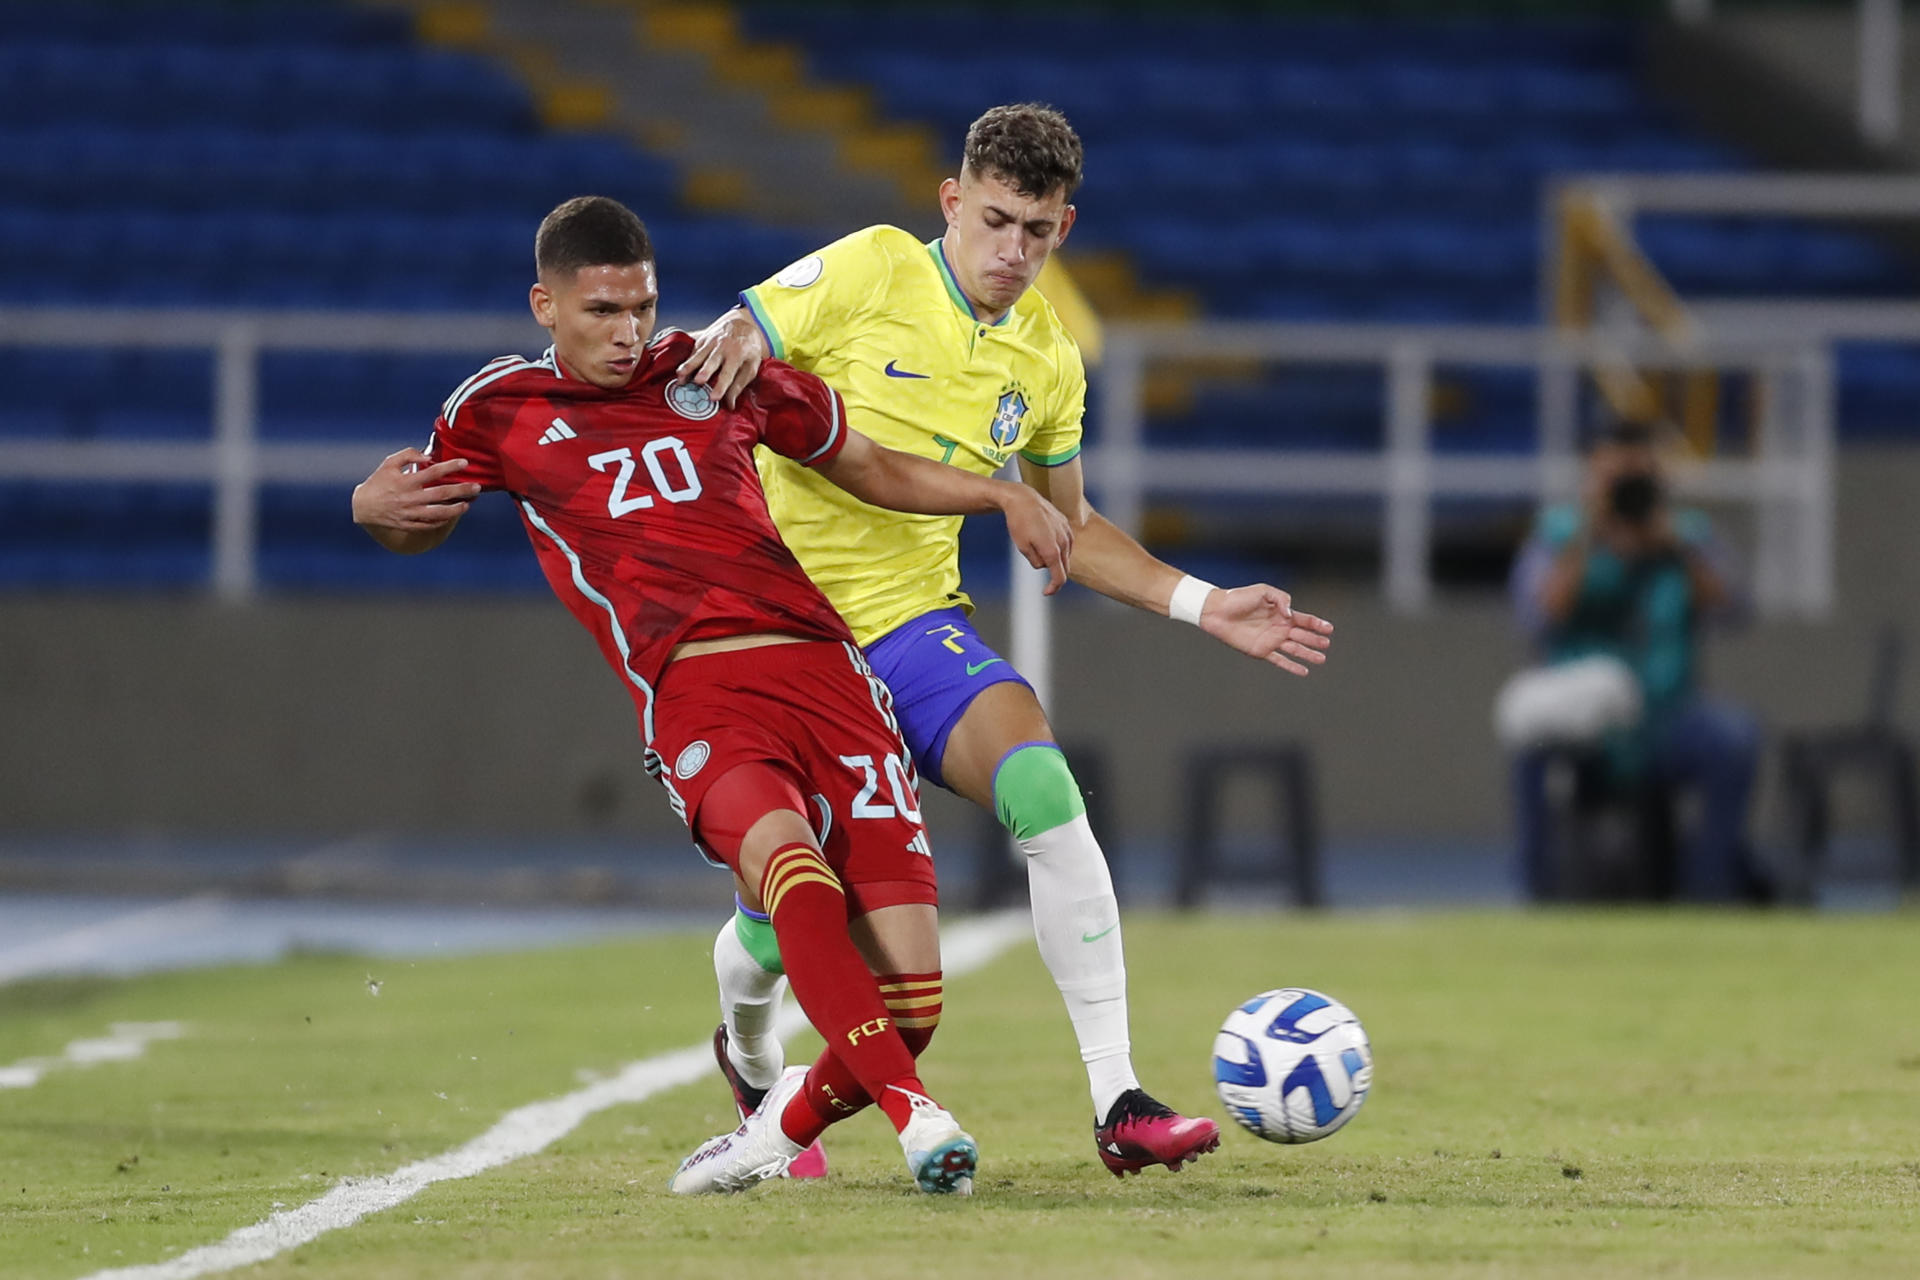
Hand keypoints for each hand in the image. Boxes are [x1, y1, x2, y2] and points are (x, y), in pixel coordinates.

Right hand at [352, 448, 478, 531]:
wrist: (363, 507)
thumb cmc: (378, 482)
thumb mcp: (388, 463)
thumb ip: (407, 455)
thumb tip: (428, 455)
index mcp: (406, 481)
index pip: (433, 472)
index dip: (451, 466)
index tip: (465, 463)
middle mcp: (410, 498)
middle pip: (441, 494)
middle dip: (462, 490)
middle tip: (477, 487)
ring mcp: (410, 513)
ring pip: (438, 513)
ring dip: (456, 509)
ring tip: (468, 504)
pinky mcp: (409, 524)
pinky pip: (430, 525)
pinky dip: (442, 521)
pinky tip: (452, 516)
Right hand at [676, 309, 767, 407]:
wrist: (742, 323)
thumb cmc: (748, 348)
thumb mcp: (752, 366)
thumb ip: (739, 385)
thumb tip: (730, 405)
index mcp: (737, 354)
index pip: (728, 373)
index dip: (721, 386)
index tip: (714, 398)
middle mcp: (723, 347)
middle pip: (711, 361)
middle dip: (704, 371)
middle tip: (698, 381)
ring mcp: (711, 341)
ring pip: (697, 355)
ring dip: (688, 366)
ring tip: (680, 377)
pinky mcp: (702, 339)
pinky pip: (693, 350)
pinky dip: (686, 360)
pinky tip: (680, 372)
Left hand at [997, 483, 1073, 594]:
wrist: (1023, 499)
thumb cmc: (1019, 523)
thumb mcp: (1022, 547)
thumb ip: (1036, 561)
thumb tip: (1044, 565)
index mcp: (1052, 551)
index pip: (1060, 577)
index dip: (1054, 588)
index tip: (1046, 592)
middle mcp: (1063, 542)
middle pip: (1064, 567)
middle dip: (1054, 573)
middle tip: (1041, 572)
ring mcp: (1067, 532)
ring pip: (1065, 554)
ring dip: (1056, 557)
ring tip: (1037, 546)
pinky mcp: (1066, 524)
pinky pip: (1066, 542)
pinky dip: (1058, 546)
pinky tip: (1047, 540)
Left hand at [1199, 584, 1332, 676]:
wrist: (1217, 611)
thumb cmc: (1238, 598)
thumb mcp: (1263, 591)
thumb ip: (1281, 599)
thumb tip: (1291, 615)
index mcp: (1281, 613)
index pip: (1304, 620)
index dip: (1317, 624)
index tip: (1329, 629)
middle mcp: (1278, 627)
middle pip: (1302, 636)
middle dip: (1315, 640)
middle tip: (1327, 644)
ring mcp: (1270, 640)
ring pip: (1295, 649)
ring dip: (1308, 654)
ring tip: (1321, 659)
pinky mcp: (1260, 651)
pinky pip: (1279, 660)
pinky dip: (1291, 666)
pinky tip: (1303, 671)